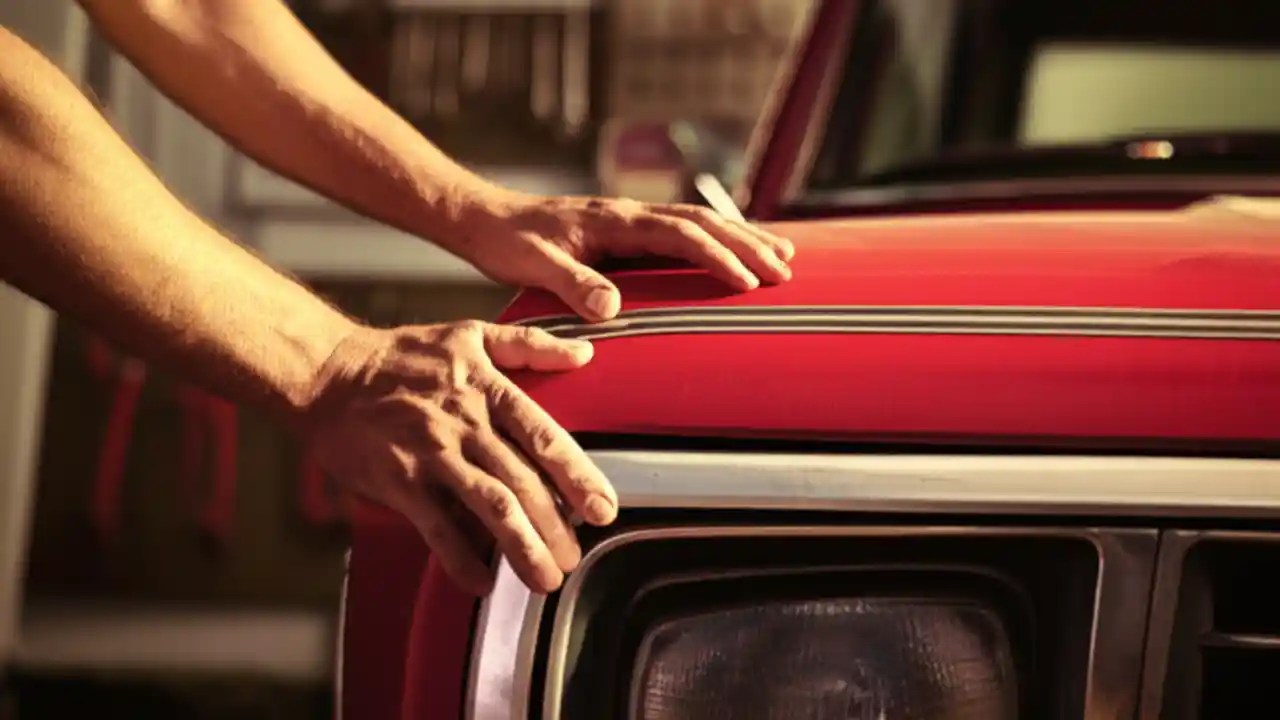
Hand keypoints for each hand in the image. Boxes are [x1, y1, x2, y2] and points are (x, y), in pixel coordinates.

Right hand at [303, 320, 615, 594]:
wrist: (328, 372)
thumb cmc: (403, 355)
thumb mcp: (472, 334)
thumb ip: (532, 345)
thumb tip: (585, 352)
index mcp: (488, 388)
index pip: (543, 436)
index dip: (577, 474)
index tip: (604, 508)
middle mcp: (464, 422)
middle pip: (521, 480)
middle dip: (555, 525)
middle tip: (575, 557)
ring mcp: (431, 454)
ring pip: (487, 505)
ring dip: (521, 547)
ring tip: (545, 578)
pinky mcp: (398, 481)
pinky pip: (435, 527)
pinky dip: (459, 558)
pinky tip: (481, 582)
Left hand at [448, 193, 795, 320]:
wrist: (486, 218)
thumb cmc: (508, 241)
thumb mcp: (532, 265)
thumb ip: (573, 284)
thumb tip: (612, 308)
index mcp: (614, 220)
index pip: (679, 234)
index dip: (716, 257)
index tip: (747, 282)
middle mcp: (630, 213)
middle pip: (703, 222)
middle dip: (747, 244)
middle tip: (786, 269)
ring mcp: (631, 219)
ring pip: (699, 221)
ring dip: (742, 237)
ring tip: (783, 256)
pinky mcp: (628, 230)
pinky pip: (683, 231)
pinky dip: (717, 239)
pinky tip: (735, 252)